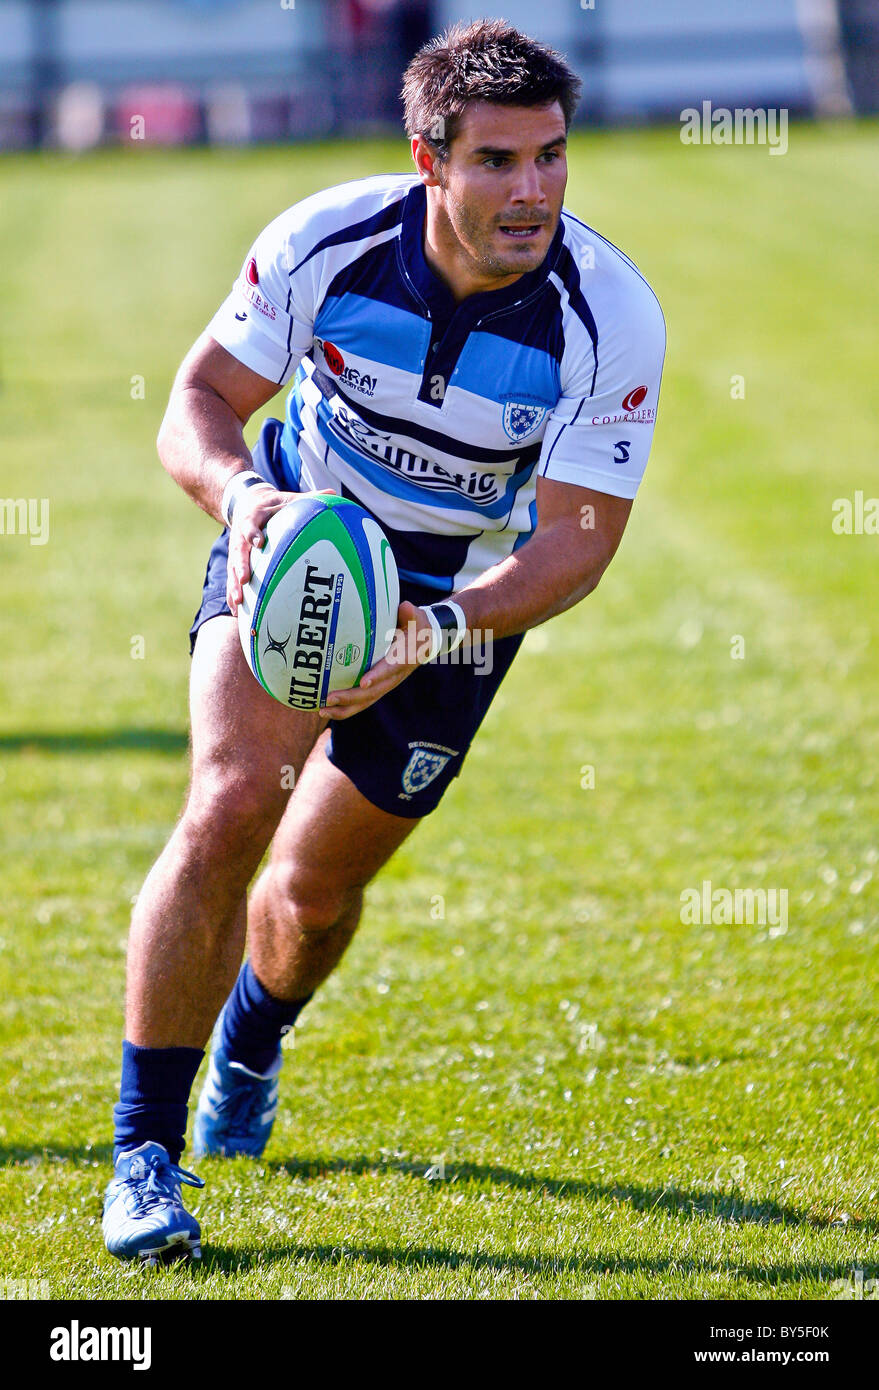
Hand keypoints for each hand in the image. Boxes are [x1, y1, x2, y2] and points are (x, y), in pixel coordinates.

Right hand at [226, 487, 336, 611]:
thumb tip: (332, 493)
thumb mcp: (288, 498)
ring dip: (234, 585)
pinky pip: (232, 579)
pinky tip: (238, 612)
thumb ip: (308, 498)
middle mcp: (240, 534)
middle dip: (240, 566)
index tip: (259, 542)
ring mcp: (235, 549)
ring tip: (239, 602)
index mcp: (252, 516)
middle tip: (244, 580)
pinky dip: (234, 594)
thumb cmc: (273, 504)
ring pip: (232, 568)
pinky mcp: (234, 561)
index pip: (250, 523)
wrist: (245, 502)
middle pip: (237, 551)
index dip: (252, 532)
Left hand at [319, 601, 433, 719]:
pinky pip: (361, 701)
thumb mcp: (418, 618)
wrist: (425, 643)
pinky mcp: (378, 687)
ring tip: (322, 711)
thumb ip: (411, 614)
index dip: (377, 676)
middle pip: (372, 692)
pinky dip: (344, 708)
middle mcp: (393, 677)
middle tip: (330, 698)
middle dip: (351, 697)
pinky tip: (325, 709)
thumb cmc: (417, 628)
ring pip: (365, 702)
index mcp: (403, 660)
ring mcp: (385, 685)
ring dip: (344, 709)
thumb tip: (404, 607)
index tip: (363, 682)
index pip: (389, 670)